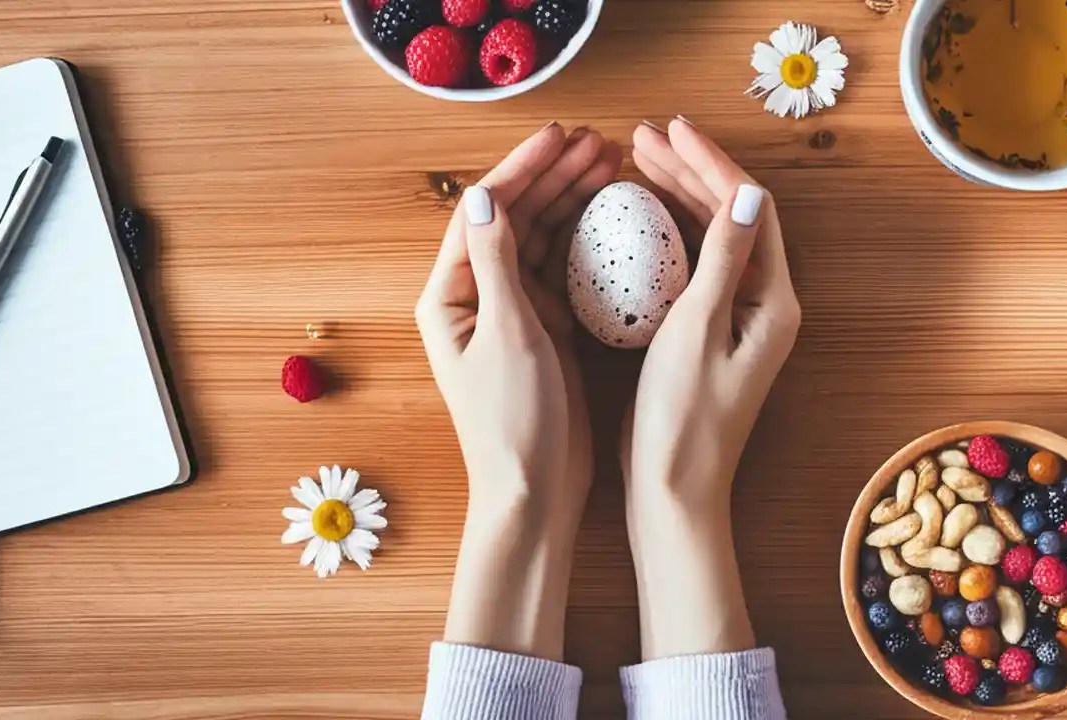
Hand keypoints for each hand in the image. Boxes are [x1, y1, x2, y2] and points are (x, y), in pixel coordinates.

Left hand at [415, 123, 620, 659]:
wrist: (535, 492)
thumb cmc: (513, 422)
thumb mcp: (506, 334)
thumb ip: (496, 262)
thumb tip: (483, 193)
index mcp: (451, 295)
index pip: (485, 213)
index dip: (521, 169)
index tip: (560, 137)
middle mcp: (476, 298)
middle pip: (516, 219)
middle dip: (555, 178)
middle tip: (600, 145)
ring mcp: (512, 314)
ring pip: (544, 242)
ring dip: (574, 205)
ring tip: (612, 167)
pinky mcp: (543, 332)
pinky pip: (565, 274)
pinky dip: (588, 246)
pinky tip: (615, 220)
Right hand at [623, 118, 800, 658]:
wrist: (673, 490)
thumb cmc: (684, 420)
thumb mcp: (698, 330)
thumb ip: (722, 260)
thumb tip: (746, 193)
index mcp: (772, 300)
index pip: (750, 208)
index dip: (712, 163)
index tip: (671, 131)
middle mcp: (762, 303)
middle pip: (731, 217)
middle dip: (689, 172)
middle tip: (640, 139)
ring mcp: (735, 318)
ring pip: (709, 238)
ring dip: (675, 198)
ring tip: (633, 163)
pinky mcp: (707, 333)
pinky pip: (690, 267)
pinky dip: (664, 237)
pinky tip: (633, 218)